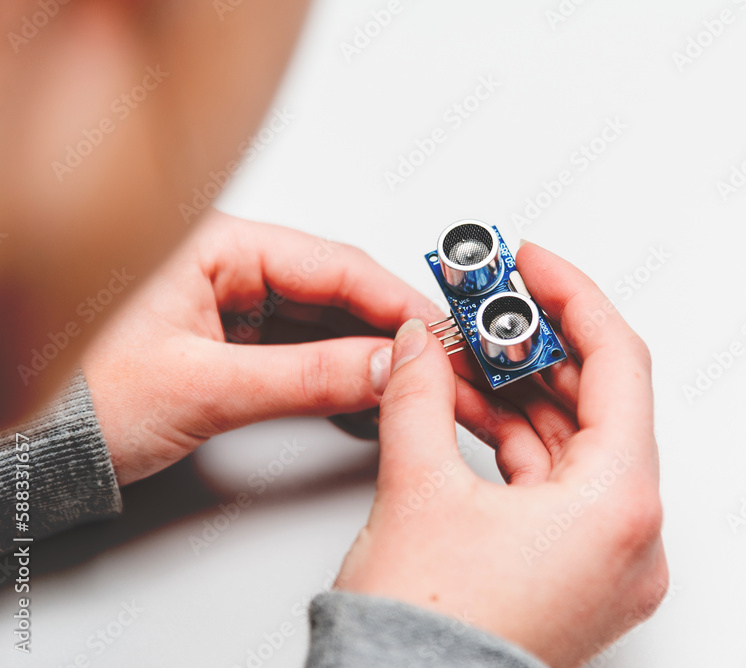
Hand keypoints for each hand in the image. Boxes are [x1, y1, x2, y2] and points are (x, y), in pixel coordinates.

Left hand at [81, 210, 439, 485]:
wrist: (26, 446)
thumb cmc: (77, 399)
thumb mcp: (204, 387)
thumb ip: (306, 378)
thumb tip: (384, 368)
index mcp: (214, 245)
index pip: (332, 263)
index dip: (395, 299)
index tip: (438, 332)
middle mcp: (225, 267)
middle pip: (335, 290)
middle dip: (390, 330)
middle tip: (439, 361)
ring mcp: (229, 305)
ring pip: (322, 322)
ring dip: (368, 354)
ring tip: (411, 382)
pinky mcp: (230, 342)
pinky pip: (300, 350)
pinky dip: (336, 374)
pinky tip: (366, 394)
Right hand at [334, 242, 667, 666]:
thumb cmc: (427, 637)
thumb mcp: (418, 491)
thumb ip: (419, 395)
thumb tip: (420, 346)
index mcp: (620, 506)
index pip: (617, 363)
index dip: (571, 298)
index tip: (533, 264)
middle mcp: (632, 535)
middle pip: (598, 401)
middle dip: (535, 344)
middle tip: (490, 303)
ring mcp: (609, 558)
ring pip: (575, 442)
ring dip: (520, 392)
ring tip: (467, 353)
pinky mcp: (578, 572)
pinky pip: (559, 483)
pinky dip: (519, 442)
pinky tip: (471, 408)